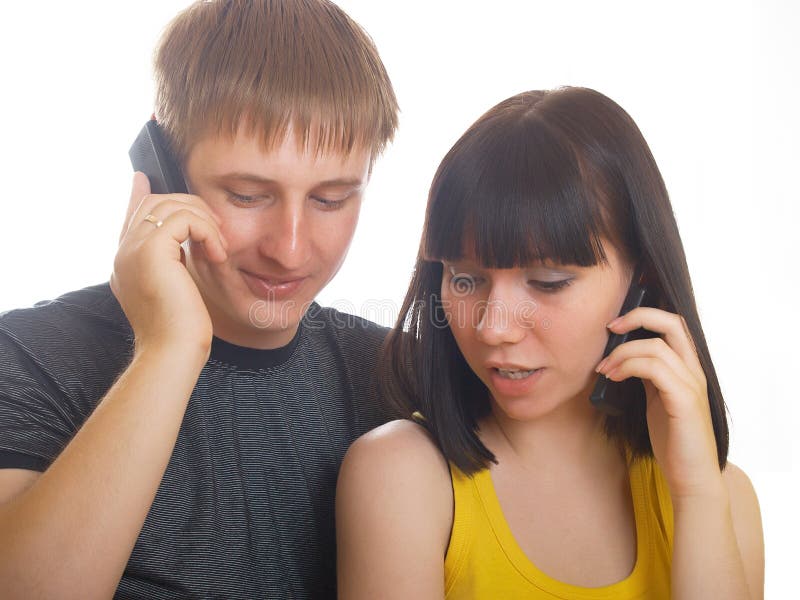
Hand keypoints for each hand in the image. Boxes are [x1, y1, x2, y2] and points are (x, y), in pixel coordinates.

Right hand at [110, 172, 227, 356]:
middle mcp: (123, 252)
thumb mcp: (175, 291)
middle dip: (190, 207)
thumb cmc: (180, 332)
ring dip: (204, 221)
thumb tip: (181, 245)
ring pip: (170, 205)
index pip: (130, 217)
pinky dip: (208, 231)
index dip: (138, 194)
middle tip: (216, 227)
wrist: (173, 352)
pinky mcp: (151, 251)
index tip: (142, 178)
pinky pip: (184, 218)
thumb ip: (171, 264)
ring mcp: (133, 250)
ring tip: (219, 248)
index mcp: (125, 262)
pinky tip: (218, 255)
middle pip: (152, 203)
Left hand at [595, 307, 723, 502]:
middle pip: (673, 323)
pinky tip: (613, 378)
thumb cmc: (673, 442)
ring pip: (657, 346)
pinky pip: (656, 369)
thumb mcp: (657, 400)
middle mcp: (695, 372)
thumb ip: (648, 377)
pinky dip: (629, 367)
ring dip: (622, 352)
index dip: (644, 316)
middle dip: (638, 316)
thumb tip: (621, 359)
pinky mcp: (685, 402)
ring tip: (604, 369)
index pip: (674, 325)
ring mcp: (692, 386)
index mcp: (689, 369)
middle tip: (610, 327)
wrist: (691, 478)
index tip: (615, 325)